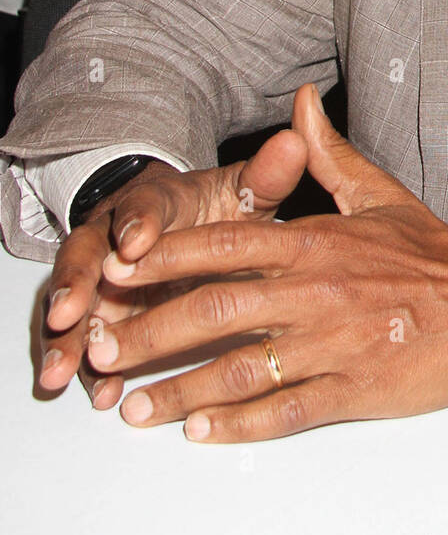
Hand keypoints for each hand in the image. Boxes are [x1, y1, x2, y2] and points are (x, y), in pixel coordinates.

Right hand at [40, 129, 307, 408]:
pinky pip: (88, 341)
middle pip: (84, 257)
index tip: (135, 243)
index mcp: (153, 202)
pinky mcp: (101, 315)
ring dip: (68, 338)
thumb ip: (266, 175)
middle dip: (76, 286)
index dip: (136, 223)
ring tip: (65, 369)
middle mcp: (113, 237)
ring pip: (76, 305)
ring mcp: (100, 279)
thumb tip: (295, 142)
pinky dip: (89, 369)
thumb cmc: (218, 208)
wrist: (187, 222)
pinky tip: (99, 392)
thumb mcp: (243, 191)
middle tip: (70, 313)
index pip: (140, 206)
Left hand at [89, 85, 447, 441]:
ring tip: (133, 408)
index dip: (161, 260)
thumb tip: (300, 102)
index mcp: (316, 241)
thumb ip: (327, 152)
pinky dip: (239, 426)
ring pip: (240, 371)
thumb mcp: (379, 192)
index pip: (223, 244)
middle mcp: (317, 290)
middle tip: (103, 350)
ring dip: (179, 392)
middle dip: (148, 334)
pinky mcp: (356, 388)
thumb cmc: (437, 252)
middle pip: (213, 312)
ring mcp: (335, 342)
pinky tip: (203, 433)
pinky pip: (286, 411)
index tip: (118, 272)